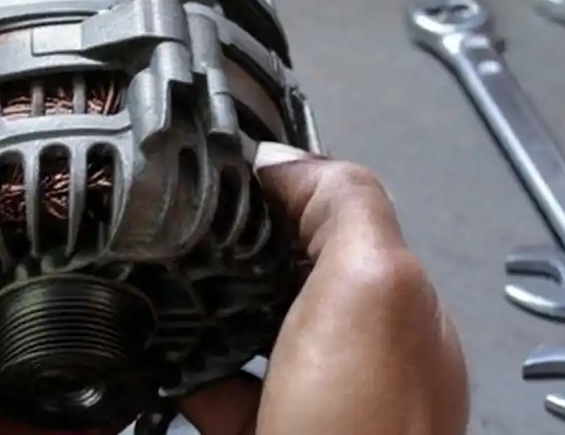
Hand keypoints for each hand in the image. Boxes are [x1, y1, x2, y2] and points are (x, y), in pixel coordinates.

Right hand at [178, 144, 468, 434]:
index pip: (341, 216)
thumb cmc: (365, 431)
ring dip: (210, 308)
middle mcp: (366, 354)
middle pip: (291, 273)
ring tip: (165, 291)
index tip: (219, 173)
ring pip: (255, 332)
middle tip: (177, 234)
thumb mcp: (371, 288)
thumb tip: (286, 157)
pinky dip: (194, 373)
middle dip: (237, 248)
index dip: (282, 187)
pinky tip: (172, 365)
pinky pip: (226, 390)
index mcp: (400, 302)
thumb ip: (347, 207)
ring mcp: (321, 403)